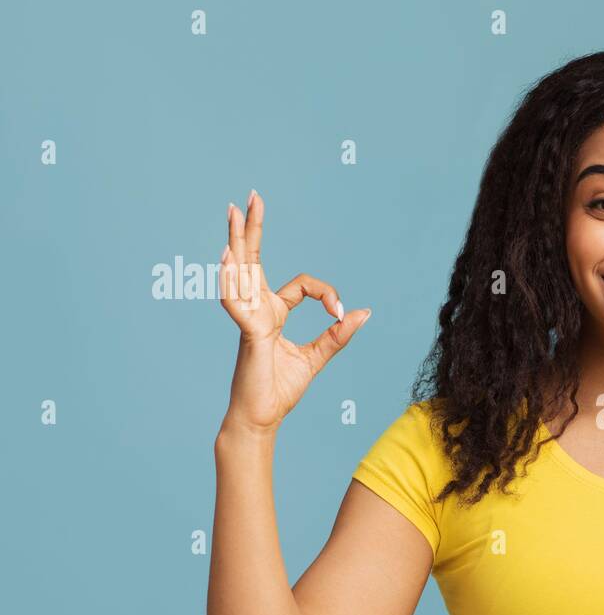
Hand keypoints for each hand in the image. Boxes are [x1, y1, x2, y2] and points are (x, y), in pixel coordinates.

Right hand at [218, 190, 369, 434]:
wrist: (262, 418)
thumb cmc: (280, 390)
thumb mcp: (316, 357)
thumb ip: (337, 334)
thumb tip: (363, 312)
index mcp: (272, 314)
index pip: (300, 285)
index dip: (325, 293)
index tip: (340, 310)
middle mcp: (257, 310)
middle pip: (254, 261)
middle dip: (254, 229)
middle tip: (251, 196)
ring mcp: (248, 319)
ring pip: (241, 271)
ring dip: (238, 240)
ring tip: (234, 212)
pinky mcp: (246, 333)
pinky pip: (236, 302)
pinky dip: (232, 279)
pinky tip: (229, 255)